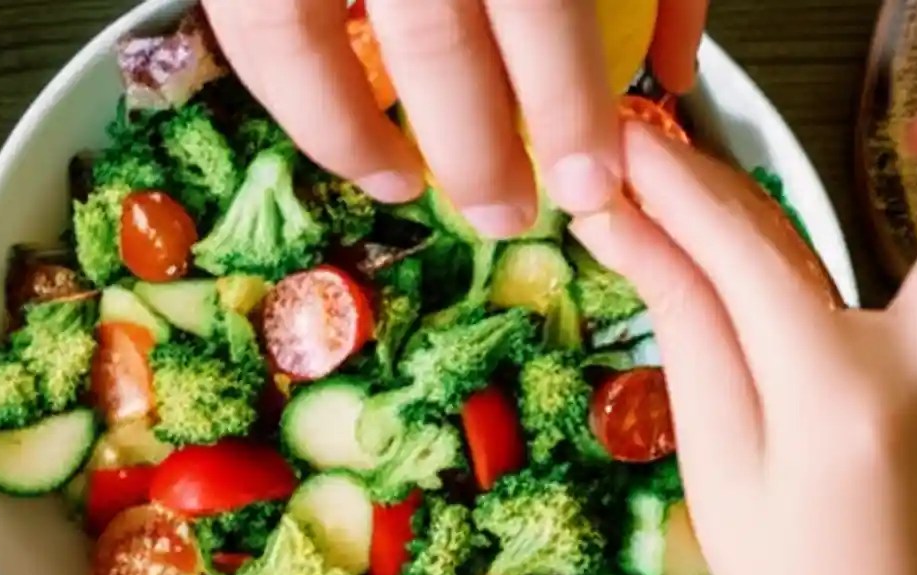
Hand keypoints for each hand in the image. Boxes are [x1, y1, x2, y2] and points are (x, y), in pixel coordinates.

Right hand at [201, 0, 707, 237]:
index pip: (536, 3)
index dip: (565, 105)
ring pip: (294, 30)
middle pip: (428, 35)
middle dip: (471, 149)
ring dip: (346, 133)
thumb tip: (673, 68)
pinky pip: (243, 17)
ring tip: (398, 183)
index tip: (586, 184)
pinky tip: (332, 122)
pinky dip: (281, 83)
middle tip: (504, 213)